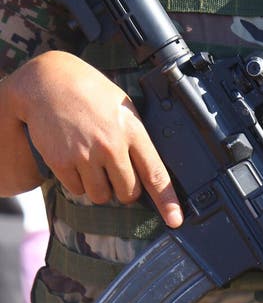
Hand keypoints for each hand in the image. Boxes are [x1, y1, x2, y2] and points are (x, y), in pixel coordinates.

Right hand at [5, 50, 182, 226]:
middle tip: (113, 168)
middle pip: (128, 193)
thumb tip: (149, 176)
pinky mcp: (62, 162)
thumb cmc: (91, 94)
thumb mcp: (124, 108)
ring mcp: (85, 155)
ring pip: (101, 196)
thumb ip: (137, 140)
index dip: (167, 201)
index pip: (155, 173)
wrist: (47, 81)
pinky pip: (77, 190)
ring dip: (99, 187)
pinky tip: (74, 158)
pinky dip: (77, 181)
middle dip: (123, 189)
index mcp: (132, 131)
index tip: (175, 220)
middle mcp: (111, 145)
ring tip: (92, 162)